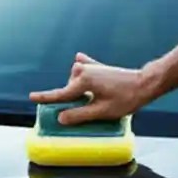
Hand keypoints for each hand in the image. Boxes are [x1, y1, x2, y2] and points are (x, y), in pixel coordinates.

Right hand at [29, 53, 154, 124]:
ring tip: (94, 101)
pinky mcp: (100, 67)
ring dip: (78, 90)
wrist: (145, 83)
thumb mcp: (102, 112)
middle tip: (81, 114)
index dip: (45, 98)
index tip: (31, 97)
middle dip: (70, 101)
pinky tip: (79, 60)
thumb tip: (61, 117)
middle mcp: (84, 71)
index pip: (60, 94)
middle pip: (68, 89)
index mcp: (83, 81)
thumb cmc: (126, 99)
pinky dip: (82, 70)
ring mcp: (92, 67)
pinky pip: (85, 67)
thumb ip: (79, 115)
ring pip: (75, 80)